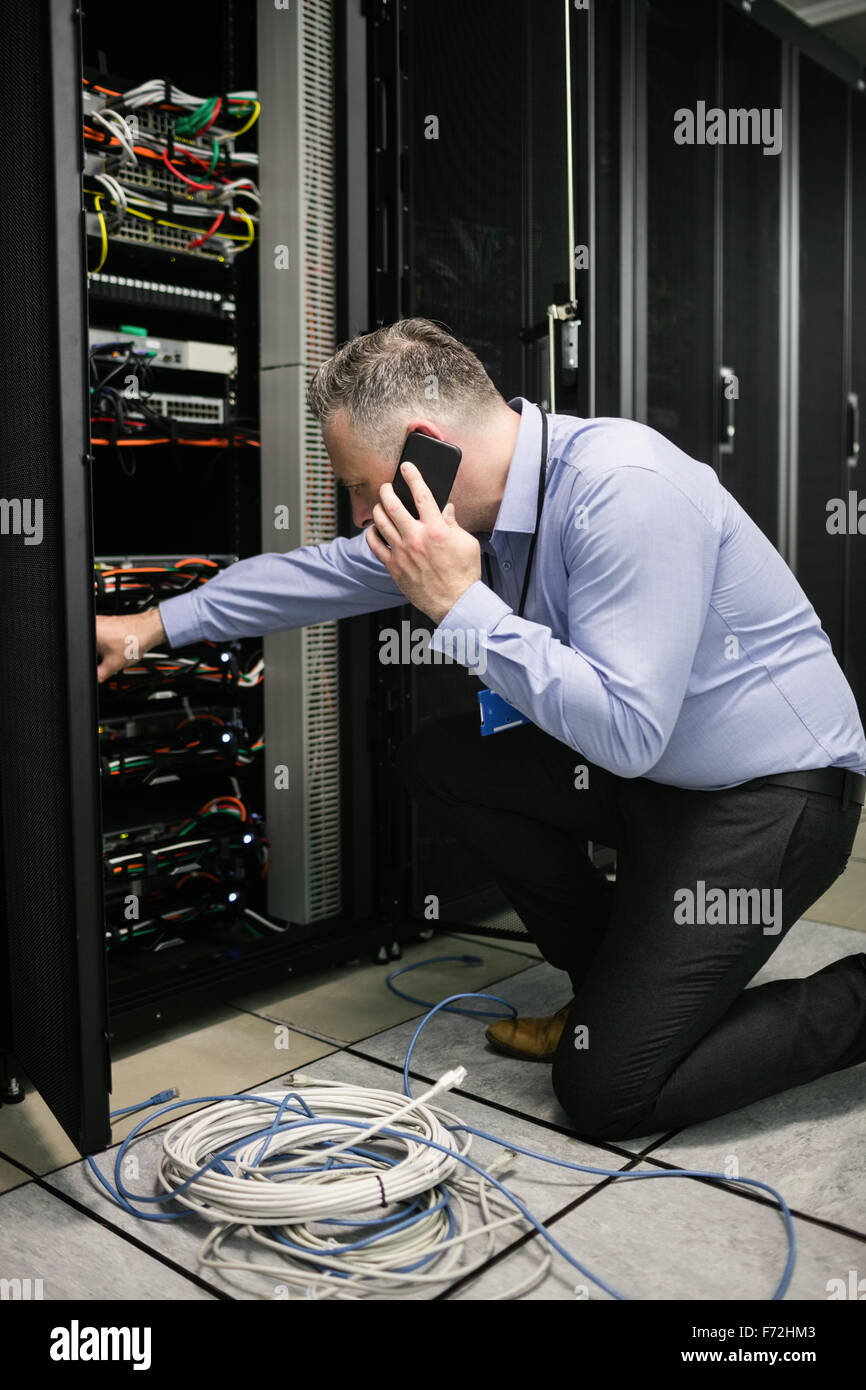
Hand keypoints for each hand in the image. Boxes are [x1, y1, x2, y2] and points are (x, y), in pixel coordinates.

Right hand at [96, 607, 165, 682]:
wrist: (148, 629)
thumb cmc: (134, 641)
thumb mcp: (113, 664)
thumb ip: (100, 675)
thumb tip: (94, 679)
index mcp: (90, 632)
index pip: (84, 653)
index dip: (92, 662)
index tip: (102, 663)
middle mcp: (93, 624)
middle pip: (89, 647)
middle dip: (98, 656)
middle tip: (112, 655)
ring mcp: (100, 621)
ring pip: (96, 643)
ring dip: (104, 650)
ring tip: (117, 648)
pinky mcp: (107, 622)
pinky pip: (103, 637)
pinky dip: (109, 644)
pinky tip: (119, 644)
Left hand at [365, 462, 480, 623]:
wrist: (455, 602)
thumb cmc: (464, 575)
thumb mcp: (467, 544)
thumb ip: (454, 524)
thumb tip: (446, 510)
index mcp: (436, 529)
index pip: (422, 495)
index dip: (413, 476)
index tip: (407, 467)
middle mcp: (416, 538)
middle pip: (393, 505)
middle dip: (387, 490)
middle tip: (387, 486)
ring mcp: (402, 552)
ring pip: (381, 522)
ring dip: (378, 508)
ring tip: (380, 504)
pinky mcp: (393, 566)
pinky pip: (375, 545)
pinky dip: (372, 533)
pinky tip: (375, 529)